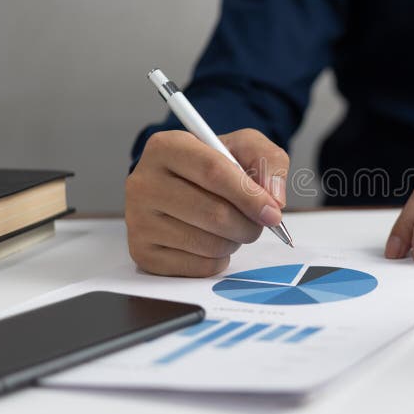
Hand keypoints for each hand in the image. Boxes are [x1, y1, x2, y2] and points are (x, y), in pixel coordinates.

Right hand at [125, 128, 288, 276]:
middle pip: (213, 213)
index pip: (213, 171)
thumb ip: (269, 162)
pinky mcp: (142, 252)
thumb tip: (275, 200)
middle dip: (249, 224)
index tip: (274, 212)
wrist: (185, 184)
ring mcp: (138, 219)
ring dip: (235, 241)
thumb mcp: (246, 147)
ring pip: (208, 244)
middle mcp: (144, 182)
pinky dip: (219, 259)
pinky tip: (212, 241)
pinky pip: (198, 266)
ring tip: (232, 227)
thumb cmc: (216, 164)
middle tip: (260, 223)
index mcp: (167, 147)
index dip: (250, 195)